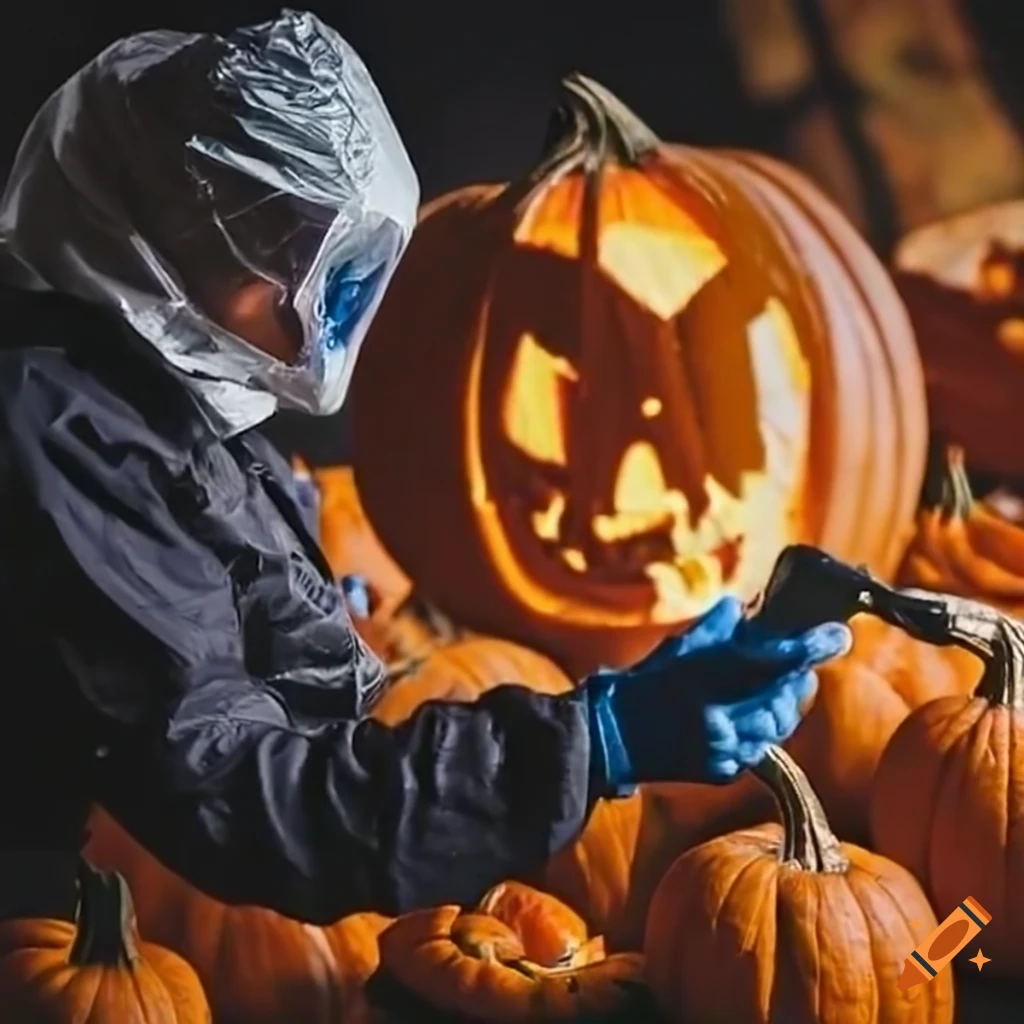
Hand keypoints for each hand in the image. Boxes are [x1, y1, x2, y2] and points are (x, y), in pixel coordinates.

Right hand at [584, 596, 851, 791]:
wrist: (609, 739)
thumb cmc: (641, 687)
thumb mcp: (677, 650)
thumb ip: (715, 630)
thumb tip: (743, 609)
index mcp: (709, 678)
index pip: (775, 660)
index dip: (811, 647)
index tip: (838, 635)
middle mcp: (721, 716)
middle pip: (783, 698)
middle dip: (796, 679)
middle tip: (799, 665)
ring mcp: (723, 748)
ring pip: (776, 727)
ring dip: (780, 707)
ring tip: (772, 691)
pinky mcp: (720, 772)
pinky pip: (757, 750)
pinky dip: (758, 732)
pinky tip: (744, 719)